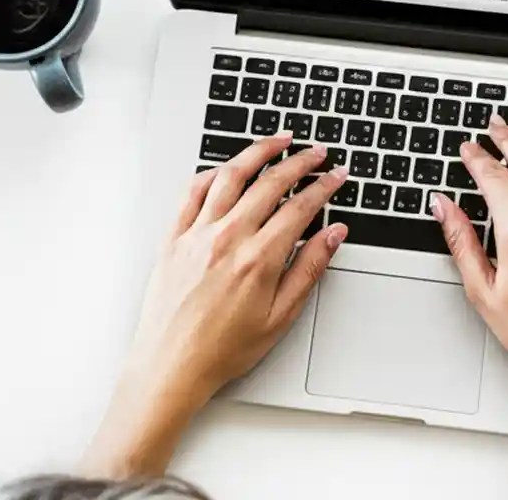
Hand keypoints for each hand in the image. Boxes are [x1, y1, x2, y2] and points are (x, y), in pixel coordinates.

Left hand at [82, 134, 348, 477]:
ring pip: (230, 175)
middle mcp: (227, 238)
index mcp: (259, 258)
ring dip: (258, 152)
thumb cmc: (222, 350)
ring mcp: (197, 234)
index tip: (337, 176)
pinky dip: (212, 173)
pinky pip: (192, 192)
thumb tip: (332, 236)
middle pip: (270, 182)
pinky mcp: (173, 238)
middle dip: (300, 161)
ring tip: (277, 140)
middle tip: (317, 153)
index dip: (324, 186)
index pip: (301, 206)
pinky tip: (226, 168)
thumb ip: (309, 269)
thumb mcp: (280, 316)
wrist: (170, 366)